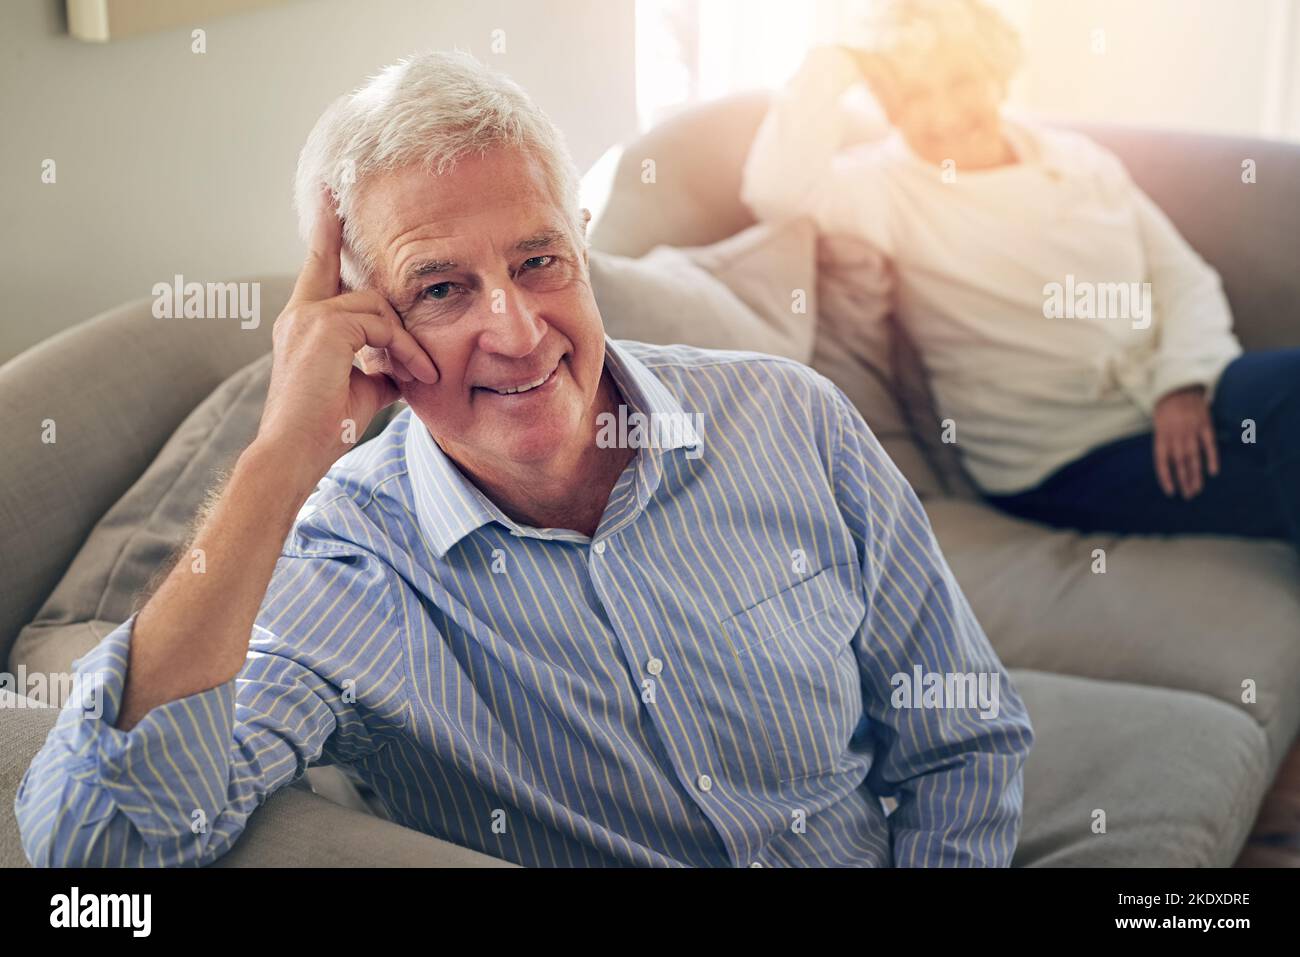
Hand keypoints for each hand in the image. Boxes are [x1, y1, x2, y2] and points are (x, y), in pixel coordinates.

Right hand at [257, 186, 438, 480]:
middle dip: (371, 273)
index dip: (325, 229)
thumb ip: (382, 358)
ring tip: (423, 374)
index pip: (319, 265)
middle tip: (399, 311)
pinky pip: (382, 324)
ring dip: (408, 341)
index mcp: (304, 323)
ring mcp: (308, 317)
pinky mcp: (324, 327)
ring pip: (377, 306)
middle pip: (349, 273)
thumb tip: (409, 354)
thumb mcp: (365, 385)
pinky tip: (417, 374)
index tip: (330, 193)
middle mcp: (300, 312)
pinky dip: (406, 349)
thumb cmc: (327, 428)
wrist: (296, 454)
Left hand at [1152, 385, 1218, 498]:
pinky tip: (1213, 472)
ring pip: (1194, 457)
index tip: (1171, 493)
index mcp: (1161, 436)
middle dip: (1184, 481)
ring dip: (1196, 475)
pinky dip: (1211, 458)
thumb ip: (1163, 443)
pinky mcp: (1205, 425)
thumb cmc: (1166, 409)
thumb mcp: (1157, 424)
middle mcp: (1176, 435)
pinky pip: (1209, 444)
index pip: (1161, 462)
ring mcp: (1191, 430)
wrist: (1180, 386)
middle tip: (1188, 496)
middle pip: (1179, 463)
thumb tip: (1167, 465)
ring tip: (1197, 490)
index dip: (1166, 478)